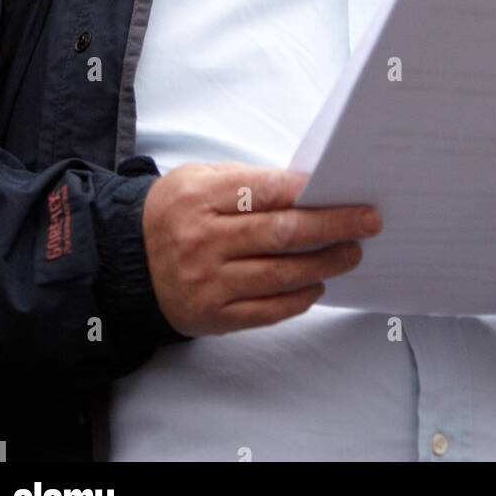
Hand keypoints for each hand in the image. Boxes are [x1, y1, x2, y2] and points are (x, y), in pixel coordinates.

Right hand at [142, 162, 381, 336]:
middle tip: (368, 222)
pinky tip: (317, 285)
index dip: (308, 192)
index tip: (344, 190)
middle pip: (281, 233)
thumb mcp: (201, 179)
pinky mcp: (211, 316)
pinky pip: (265, 310)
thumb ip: (248, 182)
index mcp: (201, 198)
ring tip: (351, 253)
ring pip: (279, 275)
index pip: (265, 192)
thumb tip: (307, 190)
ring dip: (324, 264)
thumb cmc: (176, 211)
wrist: (128, 258)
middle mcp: (203, 241)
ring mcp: (207, 282)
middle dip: (332, 227)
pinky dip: (297, 299)